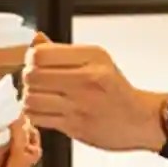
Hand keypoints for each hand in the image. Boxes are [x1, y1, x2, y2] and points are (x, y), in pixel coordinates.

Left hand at [21, 43, 164, 152]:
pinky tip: (43, 110)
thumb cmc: (115, 89)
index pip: (41, 54)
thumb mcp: (96, 60)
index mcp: (92, 57)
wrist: (139, 119)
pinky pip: (37, 118)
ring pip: (31, 98)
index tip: (35, 63)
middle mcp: (86, 78)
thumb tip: (35, 40)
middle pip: (32, 75)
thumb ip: (63, 51)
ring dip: (30, 98)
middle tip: (36, 81)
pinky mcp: (74, 126)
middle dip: (28, 78)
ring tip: (40, 96)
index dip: (31, 59)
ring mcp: (80, 104)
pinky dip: (34, 114)